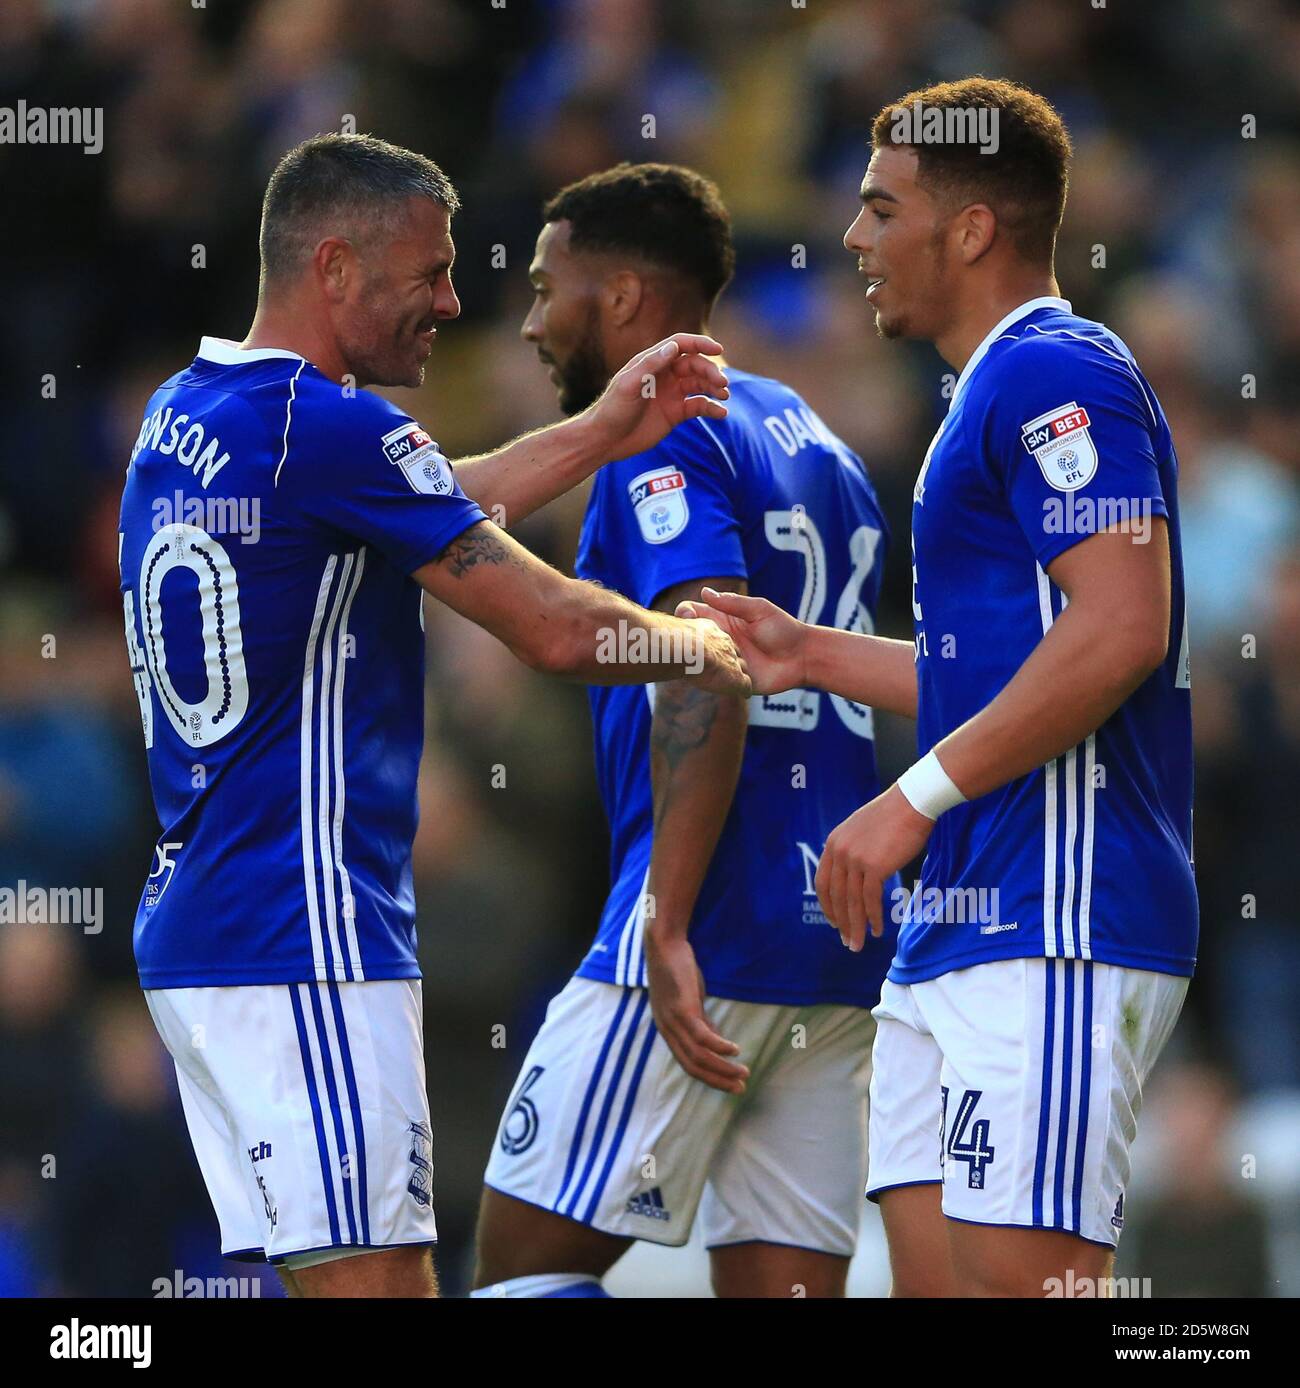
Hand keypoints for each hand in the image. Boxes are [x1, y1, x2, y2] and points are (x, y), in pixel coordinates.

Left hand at [584, 335, 727, 459]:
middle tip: (722, 383)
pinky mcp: (676, 413)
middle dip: (710, 371)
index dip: (700, 344)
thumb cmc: (612, 409)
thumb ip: (651, 364)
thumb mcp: (628, 384)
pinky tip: (721, 413)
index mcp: (652, 362)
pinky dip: (711, 408)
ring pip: (700, 384)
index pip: (681, 345)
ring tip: (724, 395)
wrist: (606, 440)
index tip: (718, 349)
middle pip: (694, 365)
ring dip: (714, 387)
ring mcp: (671, 394)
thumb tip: (674, 347)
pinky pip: (698, 406)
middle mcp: (664, 375)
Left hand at [644, 931, 747, 1093]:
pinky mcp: (682, 1008)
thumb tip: (717, 1042)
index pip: (688, 1064)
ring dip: (723, 1068)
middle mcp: (667, 1030)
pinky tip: (735, 1051)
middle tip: (740, 1088)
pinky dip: (720, 1046)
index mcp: (668, 1031)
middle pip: (693, 1066)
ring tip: (743, 1073)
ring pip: (699, 1055)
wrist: (665, 944)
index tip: (730, 1085)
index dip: (710, 1078)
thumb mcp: (689, 1002)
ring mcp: (673, 1021)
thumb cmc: (678, 971)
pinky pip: (702, 1035)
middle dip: (718, 1080)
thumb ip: (701, 1021)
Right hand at [676, 587, 808, 694]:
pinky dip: (708, 679)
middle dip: (681, 638)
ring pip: (699, 662)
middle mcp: (720, 641)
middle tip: (678, 638)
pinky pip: (716, 682)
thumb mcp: (759, 610)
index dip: (685, 614)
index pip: (695, 615)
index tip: (685, 616)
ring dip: (692, 660)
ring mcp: (725, 662)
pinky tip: (705, 676)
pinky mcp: (733, 680)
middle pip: (692, 639)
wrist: (803, 657)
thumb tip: (704, 592)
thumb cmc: (783, 629)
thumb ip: (733, 603)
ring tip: (688, 657)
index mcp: (723, 621)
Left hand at [816, 784, 933, 951]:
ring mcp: (855, 859)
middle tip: (847, 942)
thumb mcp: (862, 829)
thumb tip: (855, 872)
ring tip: (858, 945)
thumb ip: (853, 849)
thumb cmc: (894, 815)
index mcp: (834, 843)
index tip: (834, 922)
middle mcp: (840, 851)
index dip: (828, 906)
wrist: (913, 802)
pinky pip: (871, 900)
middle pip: (836, 896)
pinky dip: (873, 918)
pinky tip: (877, 931)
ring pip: (852, 903)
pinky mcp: (874, 867)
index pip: (824, 882)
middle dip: (841, 923)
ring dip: (855, 927)